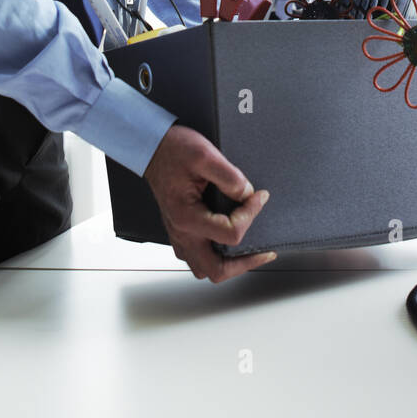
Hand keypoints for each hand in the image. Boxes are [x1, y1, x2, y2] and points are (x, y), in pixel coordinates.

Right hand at [144, 125, 276, 281]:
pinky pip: (196, 257)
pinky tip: (226, 240)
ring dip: (228, 264)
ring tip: (247, 251)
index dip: (251, 215)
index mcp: (187, 217)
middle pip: (217, 270)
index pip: (230, 234)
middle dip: (245, 263)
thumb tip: (248, 195)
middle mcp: (181, 232)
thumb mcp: (205, 155)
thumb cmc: (174, 150)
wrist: (153, 147)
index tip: (260, 197)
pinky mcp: (179, 230)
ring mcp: (178, 234)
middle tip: (264, 251)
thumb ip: (230, 177)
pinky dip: (215, 255)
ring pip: (204, 268)